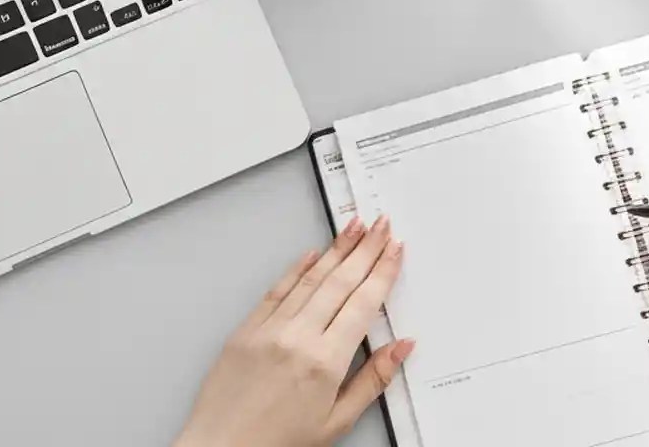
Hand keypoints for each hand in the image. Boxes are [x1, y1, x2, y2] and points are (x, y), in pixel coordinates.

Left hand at [175, 215, 412, 446]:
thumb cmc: (277, 443)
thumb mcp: (337, 421)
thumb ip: (372, 380)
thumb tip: (401, 347)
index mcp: (326, 361)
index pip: (363, 303)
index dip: (383, 271)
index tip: (396, 250)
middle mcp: (298, 337)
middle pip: (340, 281)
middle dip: (366, 248)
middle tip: (382, 224)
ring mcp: (270, 329)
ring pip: (310, 279)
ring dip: (336, 249)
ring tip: (355, 227)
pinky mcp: (247, 329)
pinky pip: (277, 290)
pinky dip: (297, 268)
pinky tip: (312, 253)